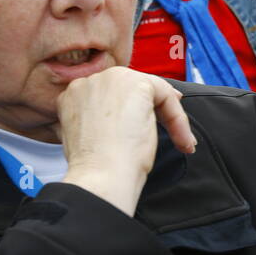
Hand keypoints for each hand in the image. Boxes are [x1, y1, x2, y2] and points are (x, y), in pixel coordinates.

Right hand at [57, 67, 196, 215]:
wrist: (101, 175)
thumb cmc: (96, 166)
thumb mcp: (91, 136)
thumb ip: (100, 119)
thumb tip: (126, 118)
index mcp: (73, 95)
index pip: (112, 95)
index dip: (134, 108)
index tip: (152, 123)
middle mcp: (89, 80)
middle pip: (132, 89)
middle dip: (155, 110)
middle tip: (175, 134)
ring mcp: (110, 79)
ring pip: (151, 90)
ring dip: (170, 117)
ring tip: (181, 143)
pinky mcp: (134, 83)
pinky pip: (166, 94)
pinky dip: (178, 118)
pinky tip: (182, 140)